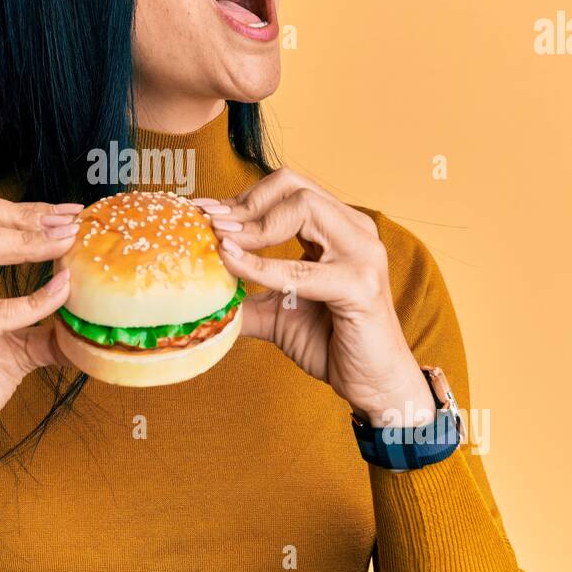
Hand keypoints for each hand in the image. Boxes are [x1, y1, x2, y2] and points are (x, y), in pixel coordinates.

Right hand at [0, 192, 80, 513]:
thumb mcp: (17, 351)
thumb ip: (47, 329)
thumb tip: (91, 319)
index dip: (28, 209)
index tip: (72, 214)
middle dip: (27, 214)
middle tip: (71, 225)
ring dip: (25, 239)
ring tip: (65, 245)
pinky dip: (29, 301)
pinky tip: (59, 295)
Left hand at [194, 169, 434, 427]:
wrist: (372, 385)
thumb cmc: (331, 343)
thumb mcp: (277, 312)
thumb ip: (244, 294)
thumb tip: (198, 291)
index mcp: (338, 227)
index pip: (287, 188)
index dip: (241, 196)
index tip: (202, 211)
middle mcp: (355, 231)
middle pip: (294, 186)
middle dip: (244, 203)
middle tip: (209, 224)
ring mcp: (363, 255)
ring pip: (303, 209)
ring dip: (252, 225)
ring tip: (220, 242)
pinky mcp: (360, 287)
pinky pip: (302, 269)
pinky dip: (261, 266)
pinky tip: (233, 264)